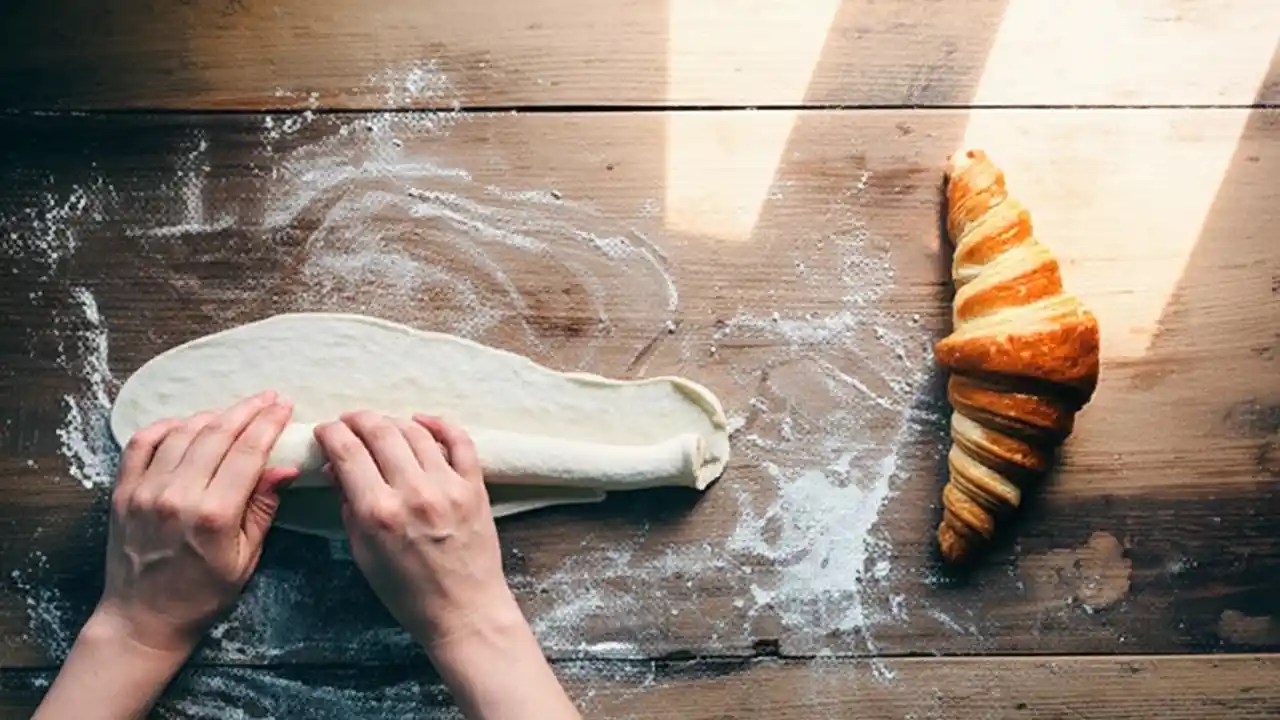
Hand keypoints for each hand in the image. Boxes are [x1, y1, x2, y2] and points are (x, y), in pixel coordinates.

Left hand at [95, 391, 296, 653]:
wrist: (143, 618)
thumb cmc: (203, 594)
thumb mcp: (245, 557)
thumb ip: (262, 508)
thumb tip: (285, 468)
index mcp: (214, 515)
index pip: (248, 452)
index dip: (268, 423)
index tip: (284, 406)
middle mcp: (177, 496)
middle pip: (217, 434)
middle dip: (247, 411)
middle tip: (267, 398)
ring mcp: (145, 491)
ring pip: (182, 432)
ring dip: (211, 416)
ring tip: (233, 413)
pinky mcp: (122, 492)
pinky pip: (141, 443)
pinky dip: (165, 426)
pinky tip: (185, 424)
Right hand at [314, 412, 579, 718]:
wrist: (463, 610)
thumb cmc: (407, 591)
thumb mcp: (363, 553)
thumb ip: (348, 505)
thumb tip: (336, 467)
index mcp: (378, 513)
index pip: (347, 451)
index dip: (331, 432)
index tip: (325, 430)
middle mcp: (413, 493)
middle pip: (380, 432)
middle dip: (357, 419)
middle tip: (348, 421)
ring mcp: (448, 487)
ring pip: (415, 431)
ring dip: (391, 421)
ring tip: (379, 425)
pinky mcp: (474, 487)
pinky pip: (459, 440)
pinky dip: (439, 423)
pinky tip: (421, 421)